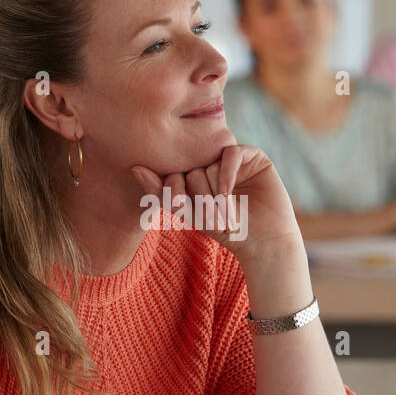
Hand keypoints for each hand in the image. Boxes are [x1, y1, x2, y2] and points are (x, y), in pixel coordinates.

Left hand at [130, 144, 300, 261]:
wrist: (262, 240)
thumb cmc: (224, 229)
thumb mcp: (188, 213)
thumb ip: (162, 193)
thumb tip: (133, 168)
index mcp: (194, 172)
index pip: (173, 171)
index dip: (175, 191)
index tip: (182, 210)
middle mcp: (211, 161)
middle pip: (191, 167)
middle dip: (199, 196)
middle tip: (210, 217)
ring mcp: (232, 157)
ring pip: (209, 163)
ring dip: (214, 194)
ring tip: (224, 215)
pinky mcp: (252, 156)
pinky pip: (230, 154)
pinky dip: (225, 175)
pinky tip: (227, 194)